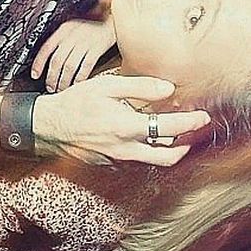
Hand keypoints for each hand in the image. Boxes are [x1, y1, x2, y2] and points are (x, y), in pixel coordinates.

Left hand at [31, 18, 116, 91]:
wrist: (113, 18)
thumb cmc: (94, 23)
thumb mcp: (74, 26)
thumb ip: (63, 39)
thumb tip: (51, 58)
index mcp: (64, 29)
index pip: (46, 48)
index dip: (39, 64)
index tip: (35, 75)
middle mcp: (72, 36)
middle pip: (57, 61)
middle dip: (52, 77)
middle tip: (50, 87)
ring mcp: (85, 43)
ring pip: (69, 66)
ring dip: (64, 81)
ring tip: (62, 89)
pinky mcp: (97, 49)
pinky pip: (85, 67)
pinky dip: (80, 78)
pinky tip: (77, 85)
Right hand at [33, 75, 210, 165]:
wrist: (47, 127)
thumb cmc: (76, 103)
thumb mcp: (106, 86)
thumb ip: (140, 87)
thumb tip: (169, 89)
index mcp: (126, 127)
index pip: (169, 128)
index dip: (190, 123)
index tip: (203, 116)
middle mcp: (125, 149)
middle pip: (168, 157)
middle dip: (187, 145)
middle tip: (195, 132)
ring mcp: (117, 161)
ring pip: (153, 161)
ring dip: (169, 149)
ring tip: (177, 134)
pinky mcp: (110, 165)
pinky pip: (137, 159)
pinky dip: (148, 150)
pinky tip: (150, 136)